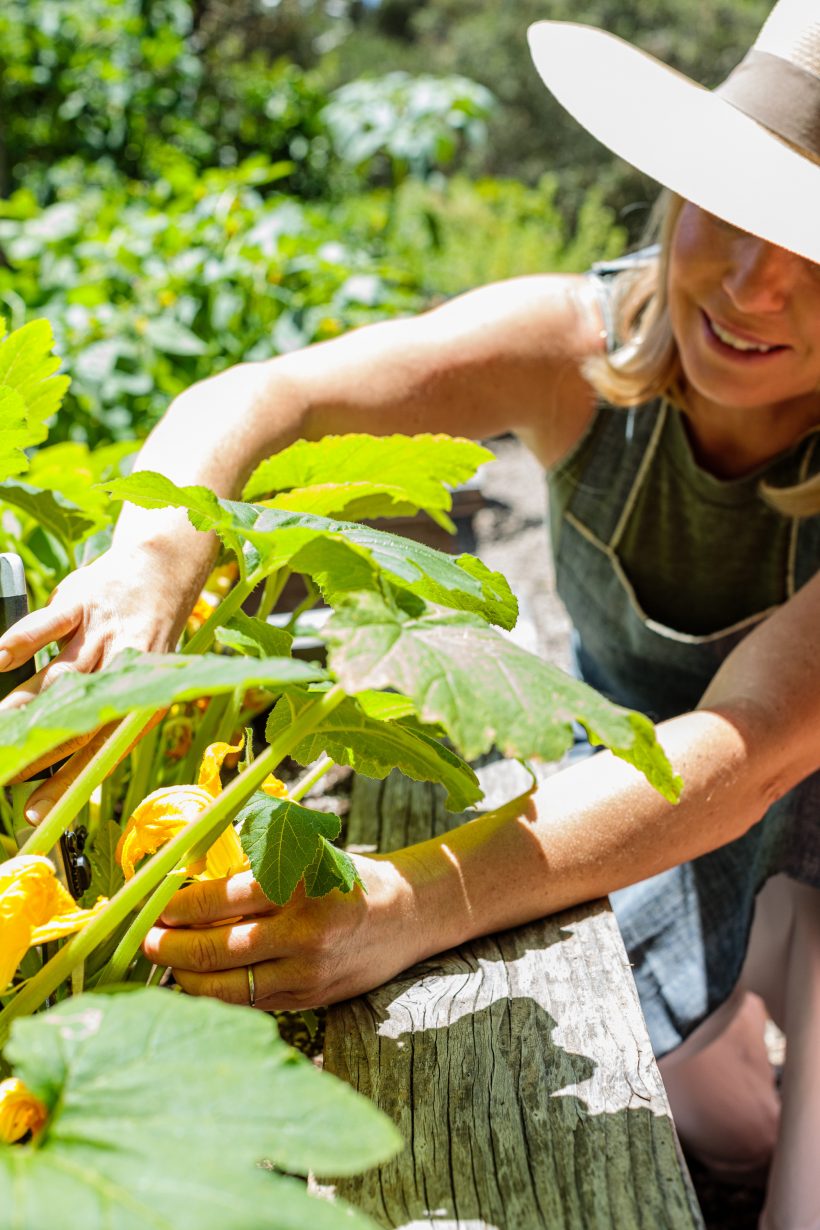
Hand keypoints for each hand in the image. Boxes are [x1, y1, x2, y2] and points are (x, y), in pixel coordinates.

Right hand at [0, 545, 193, 806]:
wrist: (161, 570)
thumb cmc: (138, 635)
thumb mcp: (133, 677)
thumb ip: (99, 714)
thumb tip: (57, 763)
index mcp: (140, 700)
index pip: (99, 752)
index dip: (65, 784)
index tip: (33, 811)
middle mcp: (124, 671)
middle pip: (78, 722)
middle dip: (38, 752)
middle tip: (4, 769)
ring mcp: (103, 635)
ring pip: (59, 678)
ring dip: (24, 703)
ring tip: (1, 725)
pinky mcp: (83, 602)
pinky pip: (49, 625)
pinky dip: (23, 641)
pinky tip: (1, 658)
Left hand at [141, 855, 428, 1010]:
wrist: (407, 914)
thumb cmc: (348, 877)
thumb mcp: (309, 854)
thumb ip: (258, 866)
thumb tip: (191, 882)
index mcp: (301, 886)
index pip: (224, 899)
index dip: (182, 905)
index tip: (158, 905)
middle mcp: (304, 932)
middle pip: (219, 949)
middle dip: (172, 947)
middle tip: (148, 941)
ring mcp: (308, 971)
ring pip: (230, 987)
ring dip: (189, 979)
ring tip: (169, 966)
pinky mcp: (312, 999)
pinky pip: (253, 1003)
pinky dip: (220, 996)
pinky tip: (201, 983)